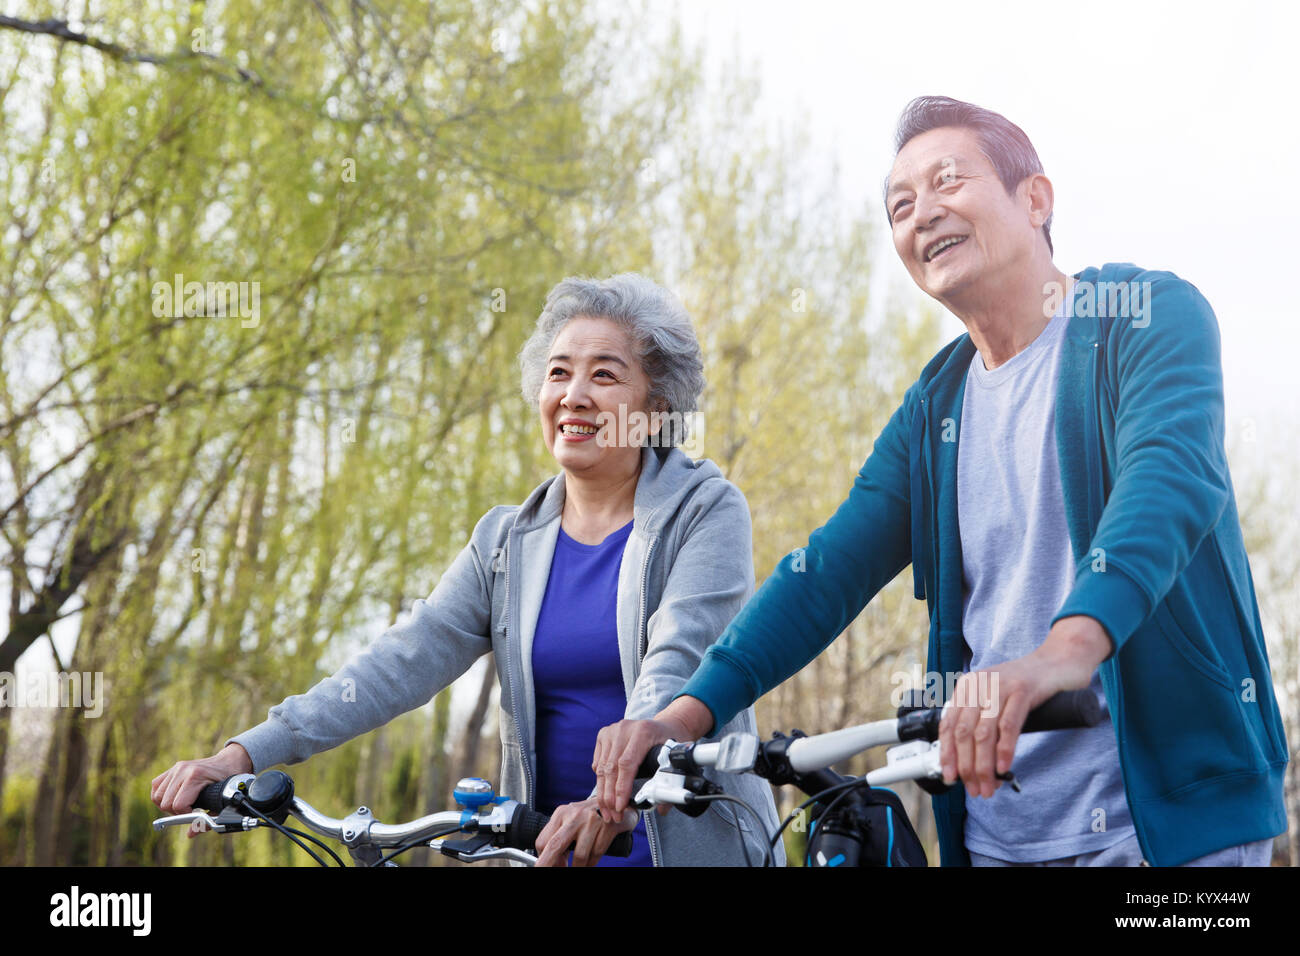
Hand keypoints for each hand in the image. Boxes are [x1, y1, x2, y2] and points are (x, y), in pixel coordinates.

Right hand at [150, 743, 253, 837]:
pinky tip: (173, 798)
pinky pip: (155, 786)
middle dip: (176, 812)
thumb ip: (208, 819)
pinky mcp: (172, 768)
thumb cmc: (228, 781)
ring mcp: (176, 768)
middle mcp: (183, 770)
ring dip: (167, 805)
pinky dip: (160, 796)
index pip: (178, 804)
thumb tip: (191, 833)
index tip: (195, 813)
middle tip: (189, 810)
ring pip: (157, 796)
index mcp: (196, 776)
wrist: (229, 762)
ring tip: (182, 805)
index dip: (185, 815)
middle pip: (165, 803)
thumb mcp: (223, 801)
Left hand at [534, 797, 637, 866]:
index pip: (543, 840)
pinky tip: (590, 863)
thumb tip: (554, 862)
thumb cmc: (591, 816)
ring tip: (578, 868)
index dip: (543, 858)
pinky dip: (591, 863)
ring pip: (579, 855)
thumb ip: (560, 839)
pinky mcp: (608, 826)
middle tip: (549, 871)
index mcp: (561, 813)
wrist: (616, 803)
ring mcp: (592, 820)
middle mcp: (574, 815)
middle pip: (556, 845)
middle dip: (548, 863)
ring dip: (578, 867)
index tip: (544, 866)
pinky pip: (596, 853)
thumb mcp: (571, 822)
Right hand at [593, 697, 712, 820]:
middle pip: (611, 768)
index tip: (620, 806)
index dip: (621, 787)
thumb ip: (671, 782)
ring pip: (601, 768)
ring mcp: (612, 730)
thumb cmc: (671, 742)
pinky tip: (606, 796)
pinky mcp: (603, 735)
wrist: (666, 725)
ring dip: (603, 793)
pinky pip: (598, 763)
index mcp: (643, 731)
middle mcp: (624, 728)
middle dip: (610, 796)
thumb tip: (662, 807)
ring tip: (609, 812)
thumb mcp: (676, 757)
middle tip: (614, 816)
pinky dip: (600, 781)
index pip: (627, 764)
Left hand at [939, 616, 1111, 798]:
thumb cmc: (1027, 685)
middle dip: (967, 766)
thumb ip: (982, 720)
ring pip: (983, 733)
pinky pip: (1008, 725)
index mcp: (967, 687)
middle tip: (975, 789)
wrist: (1059, 660)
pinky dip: (1004, 750)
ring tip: (989, 786)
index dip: (947, 754)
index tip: (950, 777)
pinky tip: (1003, 766)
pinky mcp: (1023, 690)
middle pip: (964, 732)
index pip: (948, 724)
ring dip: (984, 765)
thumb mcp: (995, 698)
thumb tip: (970, 759)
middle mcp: (979, 684)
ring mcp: (1000, 686)